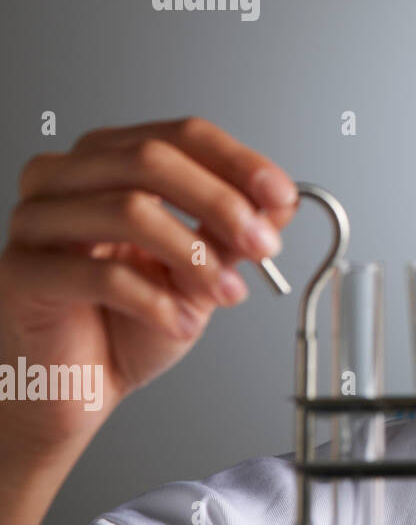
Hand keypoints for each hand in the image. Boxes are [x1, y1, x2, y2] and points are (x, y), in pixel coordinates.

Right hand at [0, 116, 297, 456]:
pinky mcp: (21, 272)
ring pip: (128, 209)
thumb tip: (279, 202)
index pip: (181, 136)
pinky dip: (157, 302)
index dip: (238, 162)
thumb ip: (233, 231)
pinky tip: (182, 323)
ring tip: (228, 293)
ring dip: (194, 254)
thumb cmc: (126, 324)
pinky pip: (100, 274)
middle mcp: (66, 178)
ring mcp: (36, 220)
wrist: (74, 388)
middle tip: (263, 245)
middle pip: (152, 160)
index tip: (281, 197)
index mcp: (110, 161)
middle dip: (222, 203)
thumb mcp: (201, 271)